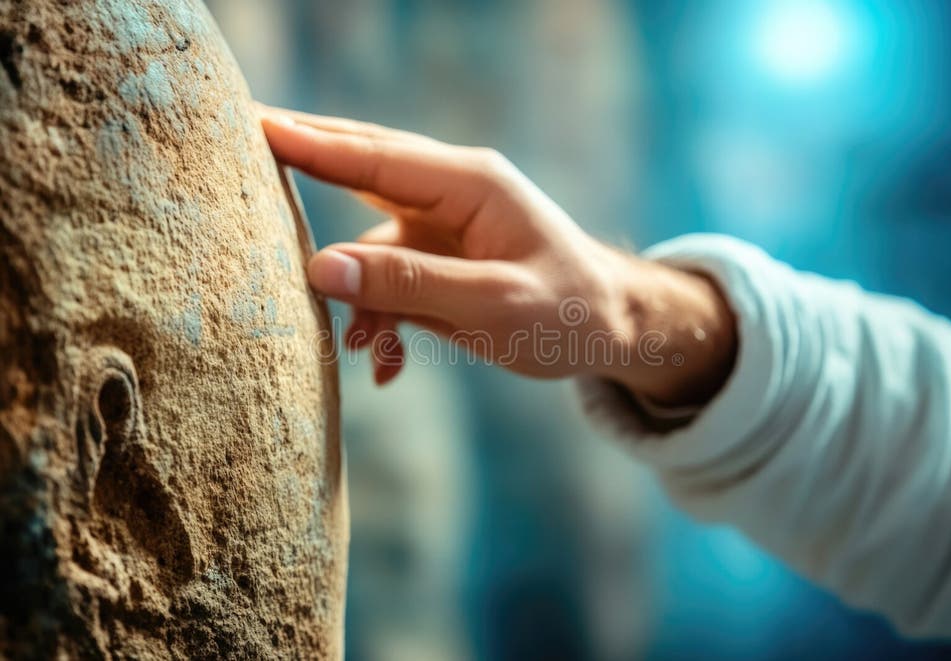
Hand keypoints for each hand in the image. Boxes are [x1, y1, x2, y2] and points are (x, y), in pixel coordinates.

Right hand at [259, 105, 736, 405]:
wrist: (612, 332)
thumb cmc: (569, 312)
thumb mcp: (493, 305)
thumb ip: (408, 286)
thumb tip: (321, 268)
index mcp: (469, 184)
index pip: (372, 154)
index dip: (307, 141)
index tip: (247, 122)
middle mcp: (450, 195)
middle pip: (360, 169)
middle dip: (301, 164)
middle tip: (237, 145)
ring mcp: (442, 228)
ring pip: (367, 244)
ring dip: (355, 296)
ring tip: (361, 347)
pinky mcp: (440, 262)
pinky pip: (388, 282)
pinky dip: (379, 322)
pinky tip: (387, 365)